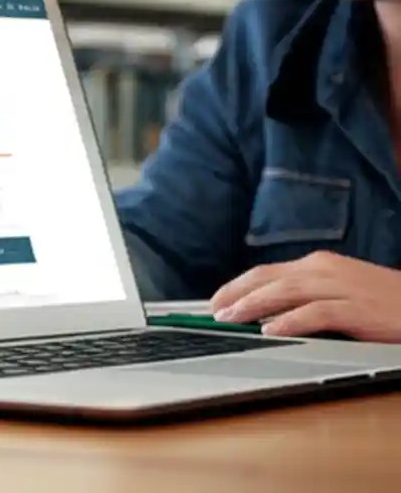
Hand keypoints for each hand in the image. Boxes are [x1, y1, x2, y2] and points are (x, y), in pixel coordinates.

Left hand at [209, 250, 400, 341]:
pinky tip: (271, 330)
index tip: (215, 301)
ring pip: (285, 292)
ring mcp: (342, 287)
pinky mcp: (358, 308)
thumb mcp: (338, 292)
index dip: (237, 286)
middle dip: (236, 295)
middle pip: (269, 278)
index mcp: (318, 265)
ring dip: (253, 306)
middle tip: (213, 312)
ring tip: (231, 319)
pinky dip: (291, 321)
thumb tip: (265, 313)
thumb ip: (306, 297)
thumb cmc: (382, 303)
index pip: (266, 272)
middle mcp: (325, 270)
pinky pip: (317, 313)